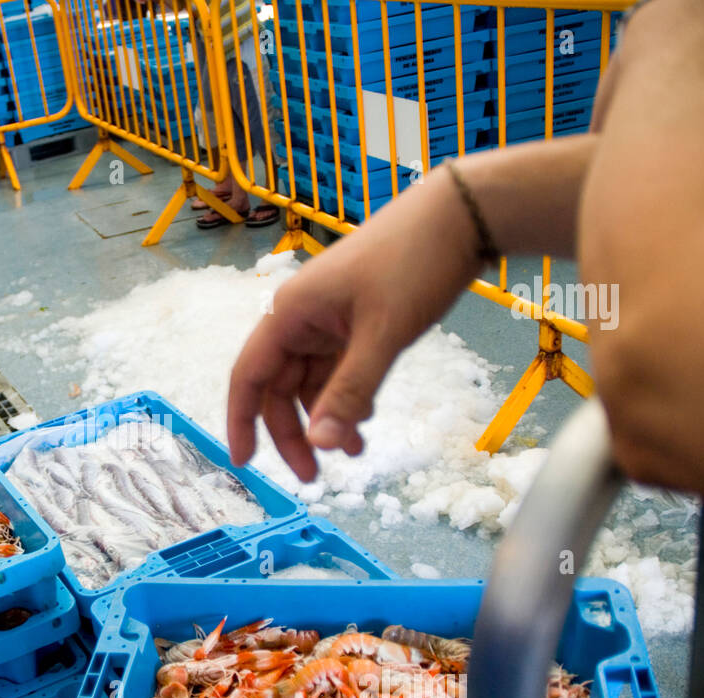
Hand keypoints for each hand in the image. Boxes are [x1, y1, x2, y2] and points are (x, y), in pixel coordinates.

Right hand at [228, 171, 483, 482]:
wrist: (461, 215)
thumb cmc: (414, 263)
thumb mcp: (382, 335)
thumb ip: (350, 392)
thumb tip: (321, 446)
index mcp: (290, 313)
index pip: (250, 377)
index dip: (241, 421)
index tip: (244, 462)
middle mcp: (301, 317)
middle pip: (280, 387)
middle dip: (296, 431)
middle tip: (316, 476)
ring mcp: (328, 319)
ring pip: (312, 382)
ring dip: (328, 417)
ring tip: (355, 452)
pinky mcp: (355, 320)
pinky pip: (339, 369)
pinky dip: (348, 397)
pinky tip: (367, 419)